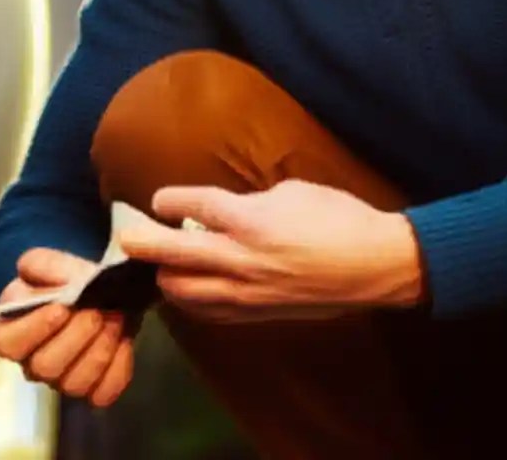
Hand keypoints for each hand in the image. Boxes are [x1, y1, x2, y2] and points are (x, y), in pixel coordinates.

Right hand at [0, 248, 133, 406]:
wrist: (97, 294)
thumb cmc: (63, 281)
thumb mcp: (47, 263)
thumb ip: (46, 266)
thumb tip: (63, 283)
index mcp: (9, 332)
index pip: (8, 344)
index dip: (35, 328)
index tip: (61, 307)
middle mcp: (31, 364)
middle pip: (46, 367)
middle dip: (76, 336)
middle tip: (96, 311)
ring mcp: (61, 381)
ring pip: (75, 383)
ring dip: (100, 350)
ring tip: (114, 320)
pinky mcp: (91, 390)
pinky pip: (103, 392)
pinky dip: (118, 367)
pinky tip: (122, 341)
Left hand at [115, 179, 425, 322]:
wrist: (378, 266)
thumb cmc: (338, 218)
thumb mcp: (291, 192)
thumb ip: (248, 202)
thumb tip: (219, 211)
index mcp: (250, 220)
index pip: (190, 206)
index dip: (166, 201)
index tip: (157, 201)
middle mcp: (241, 258)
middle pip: (172, 254)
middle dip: (142, 244)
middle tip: (128, 238)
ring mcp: (247, 291)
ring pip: (182, 291)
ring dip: (164, 277)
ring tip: (159, 266)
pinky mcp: (257, 314)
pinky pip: (209, 311)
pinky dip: (191, 299)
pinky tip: (188, 289)